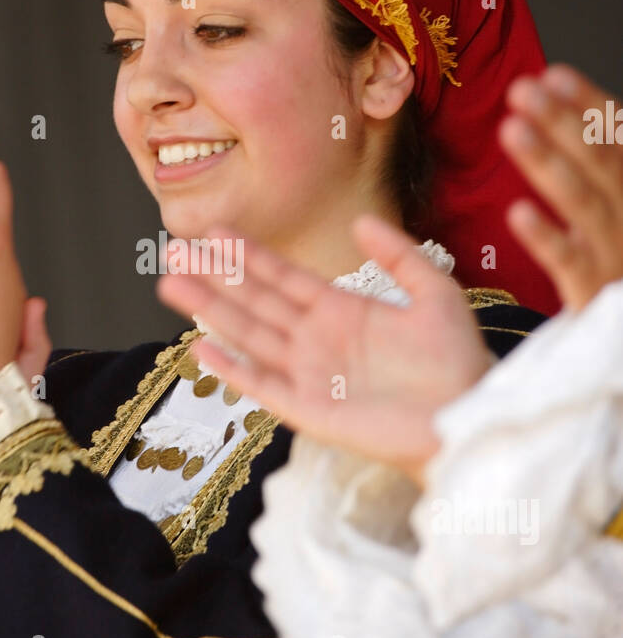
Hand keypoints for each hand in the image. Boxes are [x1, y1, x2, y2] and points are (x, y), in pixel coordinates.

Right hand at [156, 216, 493, 486]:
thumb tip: (360, 221)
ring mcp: (307, 375)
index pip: (283, 277)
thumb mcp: (434, 293)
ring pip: (248, 335)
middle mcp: (315, 340)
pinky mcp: (308, 411)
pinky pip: (261, 386)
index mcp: (340, 310)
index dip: (248, 255)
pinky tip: (202, 347)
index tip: (214, 232)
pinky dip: (232, 369)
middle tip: (174, 252)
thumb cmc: (456, 361)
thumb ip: (399, 256)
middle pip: (253, 302)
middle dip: (214, 277)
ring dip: (210, 310)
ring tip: (171, 285)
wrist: (465, 416)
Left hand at [500, 65, 622, 310]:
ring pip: (585, 205)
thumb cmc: (616, 256)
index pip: (620, 138)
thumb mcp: (613, 204)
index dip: (589, 105)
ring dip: (549, 165)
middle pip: (603, 163)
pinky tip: (518, 212)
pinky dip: (547, 237)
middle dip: (564, 123)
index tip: (552, 75)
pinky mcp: (594, 293)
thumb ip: (597, 160)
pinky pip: (570, 263)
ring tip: (512, 130)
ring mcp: (617, 254)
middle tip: (522, 91)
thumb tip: (556, 96)